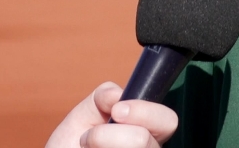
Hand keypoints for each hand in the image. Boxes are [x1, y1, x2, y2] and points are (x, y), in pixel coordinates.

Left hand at [45, 82, 178, 147]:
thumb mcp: (82, 116)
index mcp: (148, 133)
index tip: (117, 110)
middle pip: (146, 141)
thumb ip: (102, 98)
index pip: (167, 121)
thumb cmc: (70, 146)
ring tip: (85, 147)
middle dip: (114, 135)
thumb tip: (116, 95)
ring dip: (99, 144)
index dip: (145, 112)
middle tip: (91, 136)